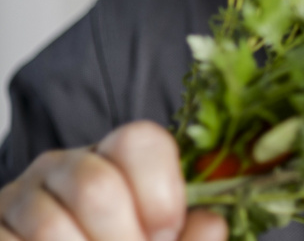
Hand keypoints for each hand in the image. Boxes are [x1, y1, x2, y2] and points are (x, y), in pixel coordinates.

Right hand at [0, 121, 226, 240]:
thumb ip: (193, 238)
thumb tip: (210, 224)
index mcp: (119, 160)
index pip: (140, 141)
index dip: (160, 191)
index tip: (167, 232)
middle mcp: (67, 166)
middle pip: (96, 186)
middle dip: (123, 239)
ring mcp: (22, 197)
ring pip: (51, 226)